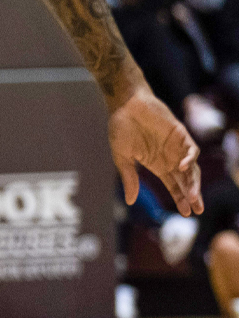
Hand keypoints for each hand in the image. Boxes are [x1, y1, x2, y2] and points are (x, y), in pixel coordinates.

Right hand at [108, 87, 202, 213]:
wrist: (125, 104)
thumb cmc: (121, 128)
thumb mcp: (122, 158)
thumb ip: (129, 178)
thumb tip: (130, 202)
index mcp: (157, 164)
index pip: (173, 185)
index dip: (180, 198)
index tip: (186, 213)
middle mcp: (170, 157)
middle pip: (186, 180)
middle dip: (192, 195)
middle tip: (196, 209)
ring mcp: (176, 146)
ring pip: (192, 168)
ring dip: (193, 182)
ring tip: (193, 196)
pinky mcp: (181, 134)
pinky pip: (191, 150)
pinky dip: (190, 159)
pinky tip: (183, 168)